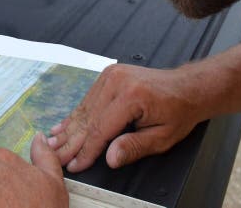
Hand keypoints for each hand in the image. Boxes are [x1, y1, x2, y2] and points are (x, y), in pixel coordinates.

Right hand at [48, 64, 203, 171]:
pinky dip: (76, 114)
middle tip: (56, 157)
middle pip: (87, 118)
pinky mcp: (109, 75)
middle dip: (71, 142)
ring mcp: (112, 75)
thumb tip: (110, 158)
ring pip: (84, 108)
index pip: (100, 130)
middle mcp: (118, 81)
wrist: (187, 87)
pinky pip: (88, 98)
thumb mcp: (162, 137)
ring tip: (53, 143)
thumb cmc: (178, 110)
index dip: (85, 151)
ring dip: (68, 128)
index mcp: (132, 96)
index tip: (75, 165)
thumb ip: (135, 147)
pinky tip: (63, 125)